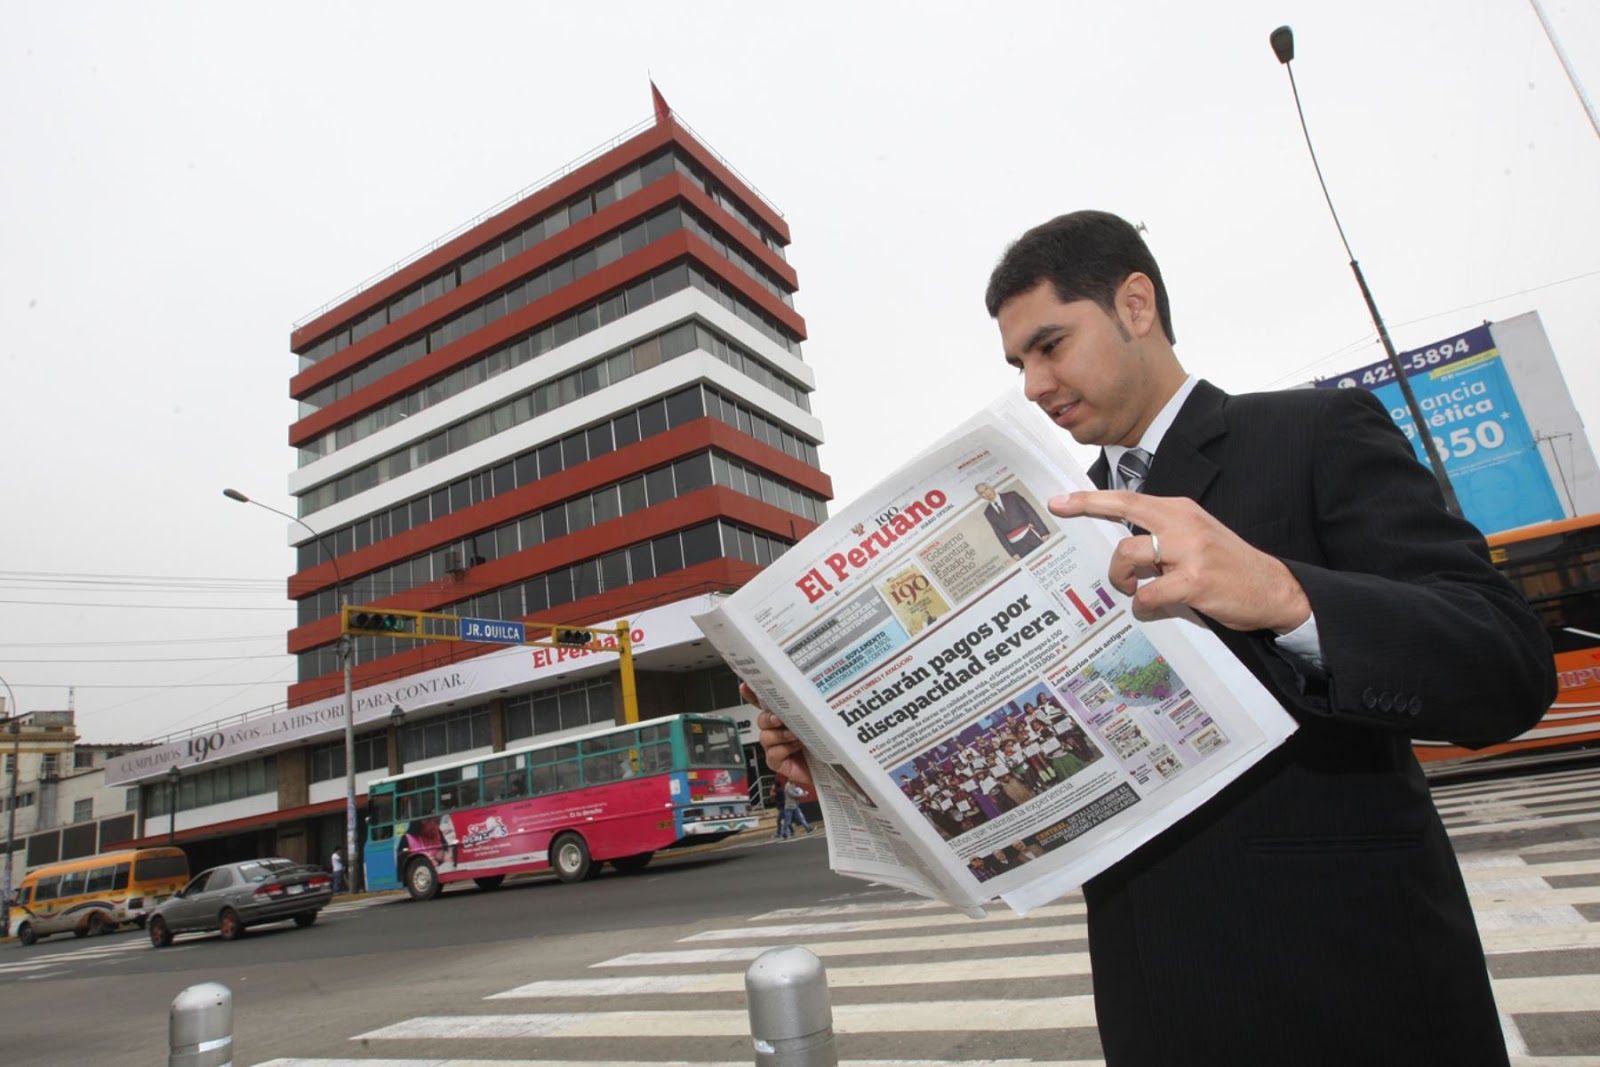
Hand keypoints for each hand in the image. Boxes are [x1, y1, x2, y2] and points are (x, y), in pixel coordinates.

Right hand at [742, 683, 813, 787]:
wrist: (830, 767)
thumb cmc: (823, 743)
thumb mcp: (817, 721)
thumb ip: (809, 709)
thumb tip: (807, 696)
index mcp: (784, 716)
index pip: (765, 703)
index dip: (753, 695)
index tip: (746, 686)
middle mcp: (776, 730)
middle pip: (762, 719)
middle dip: (768, 718)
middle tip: (778, 718)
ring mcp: (774, 746)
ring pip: (765, 736)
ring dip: (779, 735)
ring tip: (794, 735)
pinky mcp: (776, 761)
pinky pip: (772, 753)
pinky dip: (783, 749)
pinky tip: (795, 747)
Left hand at [1048, 490, 1310, 634]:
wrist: (1274, 588)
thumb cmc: (1227, 567)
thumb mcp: (1195, 538)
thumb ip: (1161, 536)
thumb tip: (1120, 549)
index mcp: (1180, 510)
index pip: (1127, 499)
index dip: (1090, 500)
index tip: (1059, 501)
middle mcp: (1183, 523)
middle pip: (1124, 518)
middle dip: (1102, 538)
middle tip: (1101, 561)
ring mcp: (1190, 550)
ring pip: (1129, 554)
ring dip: (1124, 579)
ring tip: (1136, 591)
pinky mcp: (1196, 580)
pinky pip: (1149, 593)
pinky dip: (1144, 604)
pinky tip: (1154, 607)